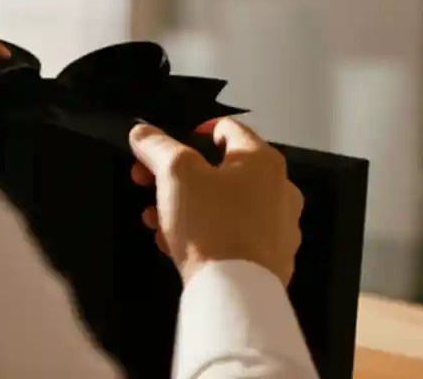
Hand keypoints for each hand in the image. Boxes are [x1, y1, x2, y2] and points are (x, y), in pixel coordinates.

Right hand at [129, 119, 303, 286]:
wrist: (235, 292)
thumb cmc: (212, 225)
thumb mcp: (174, 174)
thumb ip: (156, 146)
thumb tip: (143, 132)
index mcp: (262, 160)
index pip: (226, 129)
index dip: (191, 132)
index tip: (167, 146)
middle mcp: (279, 189)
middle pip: (221, 170)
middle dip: (178, 177)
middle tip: (149, 184)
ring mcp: (278, 226)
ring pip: (224, 205)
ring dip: (186, 206)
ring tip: (156, 219)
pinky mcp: (271, 257)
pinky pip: (232, 235)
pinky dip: (204, 233)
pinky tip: (175, 243)